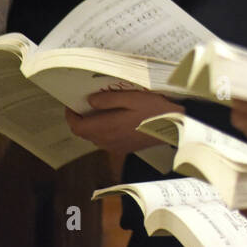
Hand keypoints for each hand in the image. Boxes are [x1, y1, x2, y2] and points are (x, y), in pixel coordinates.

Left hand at [64, 90, 183, 154]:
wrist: (176, 127)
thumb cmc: (155, 110)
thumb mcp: (132, 98)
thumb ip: (108, 100)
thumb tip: (90, 102)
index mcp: (107, 128)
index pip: (77, 127)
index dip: (70, 116)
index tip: (71, 105)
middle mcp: (108, 141)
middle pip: (85, 133)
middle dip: (81, 119)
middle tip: (85, 104)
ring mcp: (117, 147)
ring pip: (95, 137)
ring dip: (93, 125)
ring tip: (100, 110)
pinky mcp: (125, 148)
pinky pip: (107, 141)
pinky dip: (104, 130)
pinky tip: (115, 119)